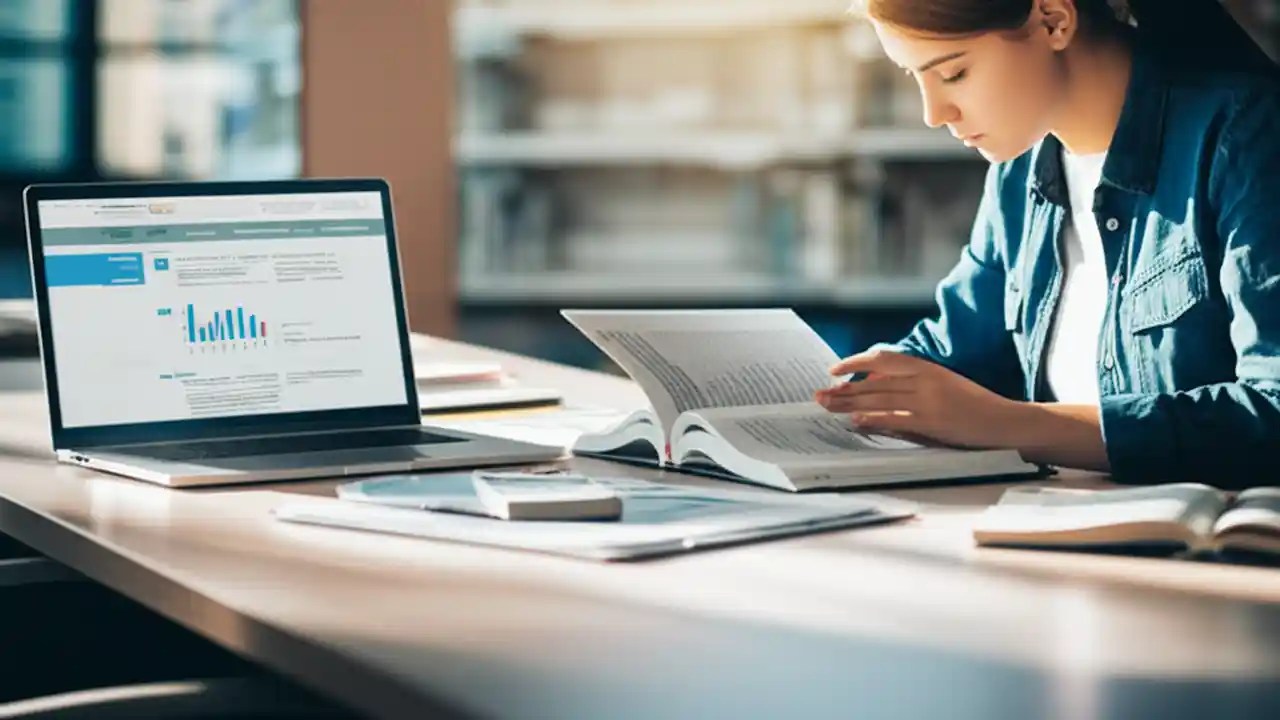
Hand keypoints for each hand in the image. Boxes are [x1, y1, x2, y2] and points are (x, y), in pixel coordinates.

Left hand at [814, 350, 1021, 449]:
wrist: (1006, 422)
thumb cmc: (974, 405)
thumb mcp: (943, 384)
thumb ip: (910, 384)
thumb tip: (873, 388)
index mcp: (927, 368)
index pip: (882, 359)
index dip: (854, 363)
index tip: (834, 370)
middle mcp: (925, 380)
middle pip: (874, 382)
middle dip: (843, 388)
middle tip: (819, 394)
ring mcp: (928, 401)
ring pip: (879, 399)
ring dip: (850, 403)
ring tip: (827, 406)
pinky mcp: (933, 422)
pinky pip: (896, 418)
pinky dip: (874, 419)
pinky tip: (856, 420)